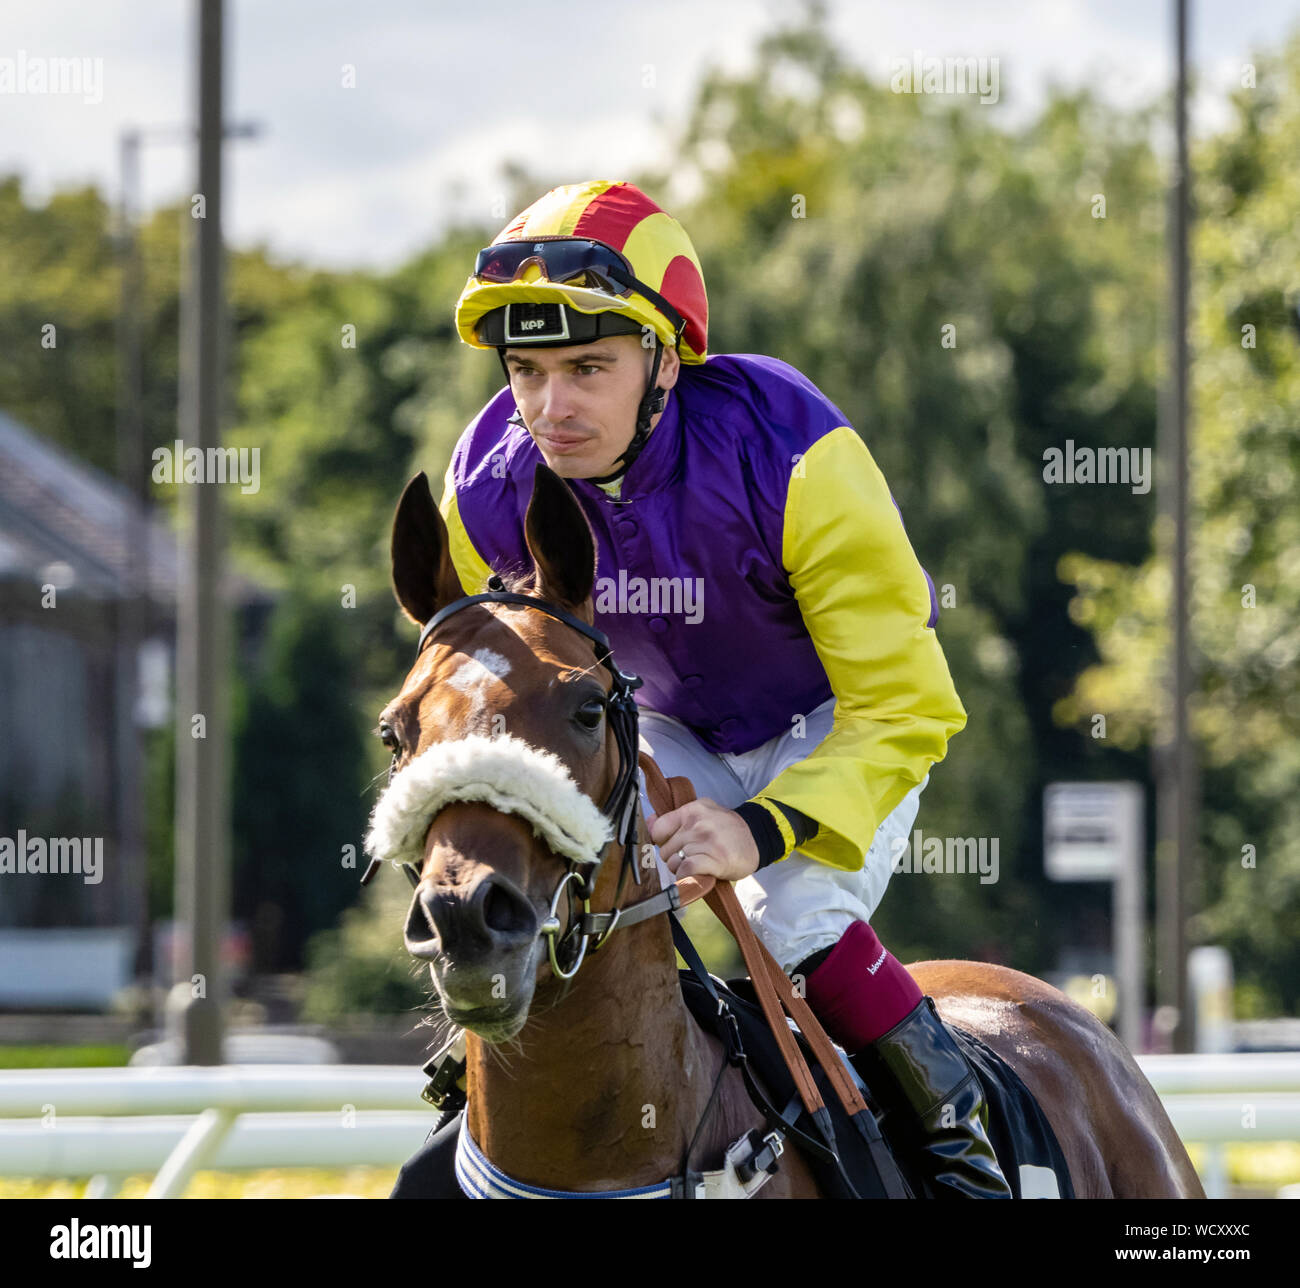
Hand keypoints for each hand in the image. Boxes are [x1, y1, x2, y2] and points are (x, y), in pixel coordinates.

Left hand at [646, 798, 760, 882]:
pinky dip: (686, 877)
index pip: (659, 828)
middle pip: (665, 849)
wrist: (757, 839)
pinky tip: (697, 874)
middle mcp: (697, 823)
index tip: (672, 845)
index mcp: (692, 810)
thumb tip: (649, 821)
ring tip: (696, 865)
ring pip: (673, 862)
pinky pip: (685, 871)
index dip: (662, 842)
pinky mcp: (713, 859)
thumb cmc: (727, 829)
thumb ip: (676, 818)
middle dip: (673, 858)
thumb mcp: (703, 813)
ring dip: (681, 869)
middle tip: (690, 857)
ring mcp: (706, 841)